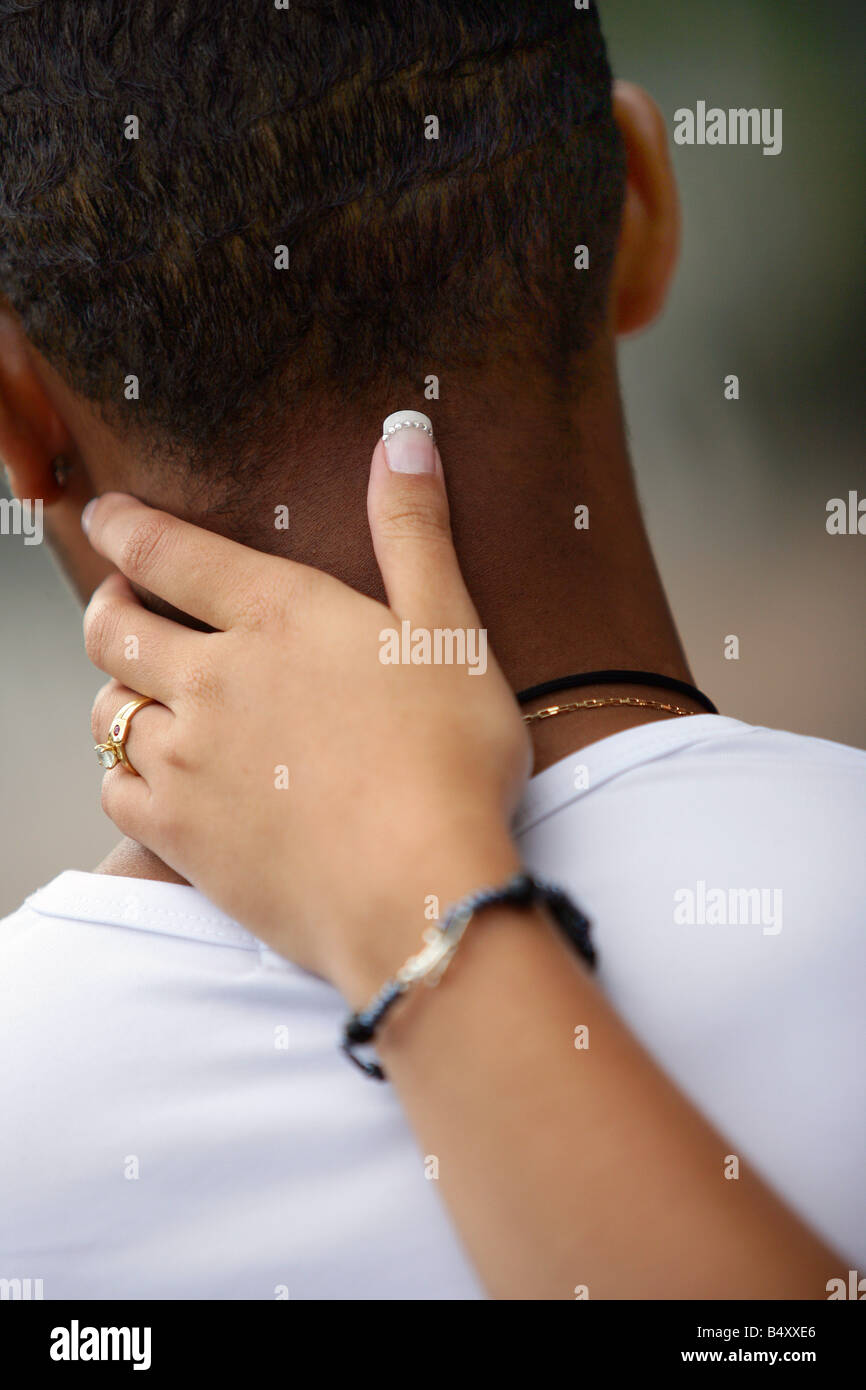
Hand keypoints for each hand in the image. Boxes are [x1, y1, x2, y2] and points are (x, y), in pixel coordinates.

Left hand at [82, 425, 530, 997]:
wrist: (419, 888)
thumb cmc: (448, 759)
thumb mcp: (448, 628)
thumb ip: (413, 529)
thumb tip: (403, 431)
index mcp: (276, 619)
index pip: (168, 553)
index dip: (126, 527)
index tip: (105, 515)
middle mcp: (213, 680)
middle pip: (114, 629)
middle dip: (107, 607)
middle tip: (117, 605)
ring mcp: (187, 761)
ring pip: (108, 710)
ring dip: (115, 691)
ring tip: (138, 692)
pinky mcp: (180, 835)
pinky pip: (114, 789)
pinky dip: (122, 773)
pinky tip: (150, 775)